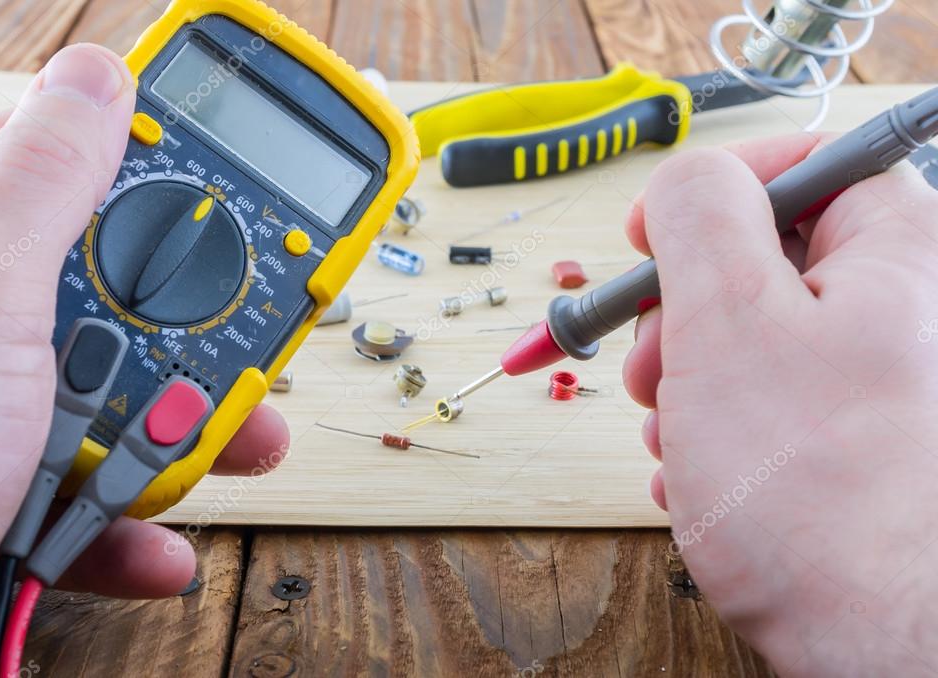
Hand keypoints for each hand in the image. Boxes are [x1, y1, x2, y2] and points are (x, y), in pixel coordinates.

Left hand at [0, 45, 287, 673]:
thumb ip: (43, 189)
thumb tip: (94, 82)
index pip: (38, 167)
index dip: (136, 169)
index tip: (215, 179)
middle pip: (97, 293)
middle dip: (175, 332)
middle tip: (228, 332)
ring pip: (107, 393)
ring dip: (176, 434)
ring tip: (218, 448)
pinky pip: (85, 488)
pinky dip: (132, 521)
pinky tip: (155, 541)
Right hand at [623, 134, 937, 675]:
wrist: (878, 642)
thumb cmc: (814, 489)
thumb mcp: (728, 318)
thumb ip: (697, 215)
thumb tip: (682, 181)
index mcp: (894, 253)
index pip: (804, 166)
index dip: (713, 191)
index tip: (648, 233)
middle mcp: (896, 312)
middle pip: (762, 261)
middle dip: (685, 311)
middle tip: (657, 361)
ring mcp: (872, 383)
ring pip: (748, 341)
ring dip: (688, 381)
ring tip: (679, 434)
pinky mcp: (847, 444)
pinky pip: (760, 404)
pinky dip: (713, 429)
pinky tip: (700, 471)